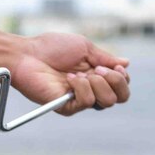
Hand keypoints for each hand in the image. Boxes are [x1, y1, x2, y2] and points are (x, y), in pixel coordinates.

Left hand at [9, 32, 130, 116]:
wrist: (27, 54)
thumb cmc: (51, 48)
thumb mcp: (84, 47)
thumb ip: (105, 58)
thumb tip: (126, 64)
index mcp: (95, 75)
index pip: (121, 86)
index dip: (122, 77)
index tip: (112, 65)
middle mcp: (90, 89)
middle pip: (120, 97)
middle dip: (116, 81)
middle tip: (96, 69)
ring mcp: (78, 99)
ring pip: (107, 102)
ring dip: (99, 83)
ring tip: (82, 73)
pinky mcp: (66, 106)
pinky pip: (87, 103)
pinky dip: (83, 88)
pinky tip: (71, 79)